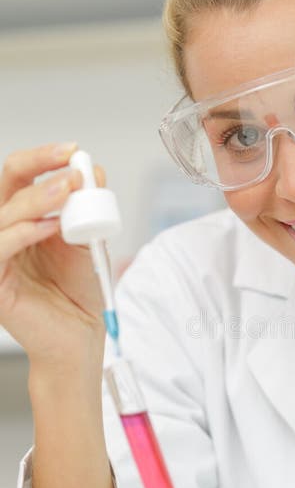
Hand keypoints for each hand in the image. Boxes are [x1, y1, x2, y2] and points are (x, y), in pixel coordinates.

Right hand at [0, 143, 106, 365]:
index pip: (21, 178)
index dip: (42, 159)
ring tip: (69, 189)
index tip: (73, 150)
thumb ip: (88, 208)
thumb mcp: (88, 242)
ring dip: (38, 198)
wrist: (80, 337)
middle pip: (6, 186)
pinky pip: (0, 248)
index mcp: (23, 220)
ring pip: (5, 215)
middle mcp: (5, 234)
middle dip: (37, 166)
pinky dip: (25, 232)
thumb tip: (93, 169)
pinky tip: (51, 226)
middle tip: (69, 162)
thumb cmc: (78, 293)